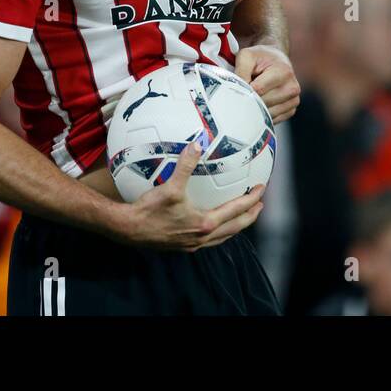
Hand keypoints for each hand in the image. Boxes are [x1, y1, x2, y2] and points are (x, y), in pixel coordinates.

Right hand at [111, 140, 264, 251]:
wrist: (128, 229)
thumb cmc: (149, 209)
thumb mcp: (170, 186)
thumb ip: (186, 165)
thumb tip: (197, 144)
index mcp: (204, 224)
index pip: (236, 211)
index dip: (251, 199)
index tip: (262, 189)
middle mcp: (202, 237)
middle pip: (235, 228)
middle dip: (249, 216)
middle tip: (259, 205)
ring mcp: (192, 244)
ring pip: (223, 236)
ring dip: (235, 225)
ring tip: (241, 215)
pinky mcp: (182, 246)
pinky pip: (208, 239)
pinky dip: (218, 230)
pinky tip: (211, 221)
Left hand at [234, 44, 299, 123]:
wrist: (275, 60)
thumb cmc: (259, 58)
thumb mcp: (247, 56)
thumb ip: (240, 71)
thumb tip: (237, 90)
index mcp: (283, 72)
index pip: (258, 90)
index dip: (244, 90)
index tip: (235, 87)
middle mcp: (292, 88)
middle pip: (263, 103)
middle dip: (249, 100)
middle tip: (242, 91)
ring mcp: (294, 101)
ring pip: (267, 114)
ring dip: (255, 108)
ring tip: (253, 95)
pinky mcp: (291, 110)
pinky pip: (272, 120)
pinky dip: (262, 114)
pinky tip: (259, 103)